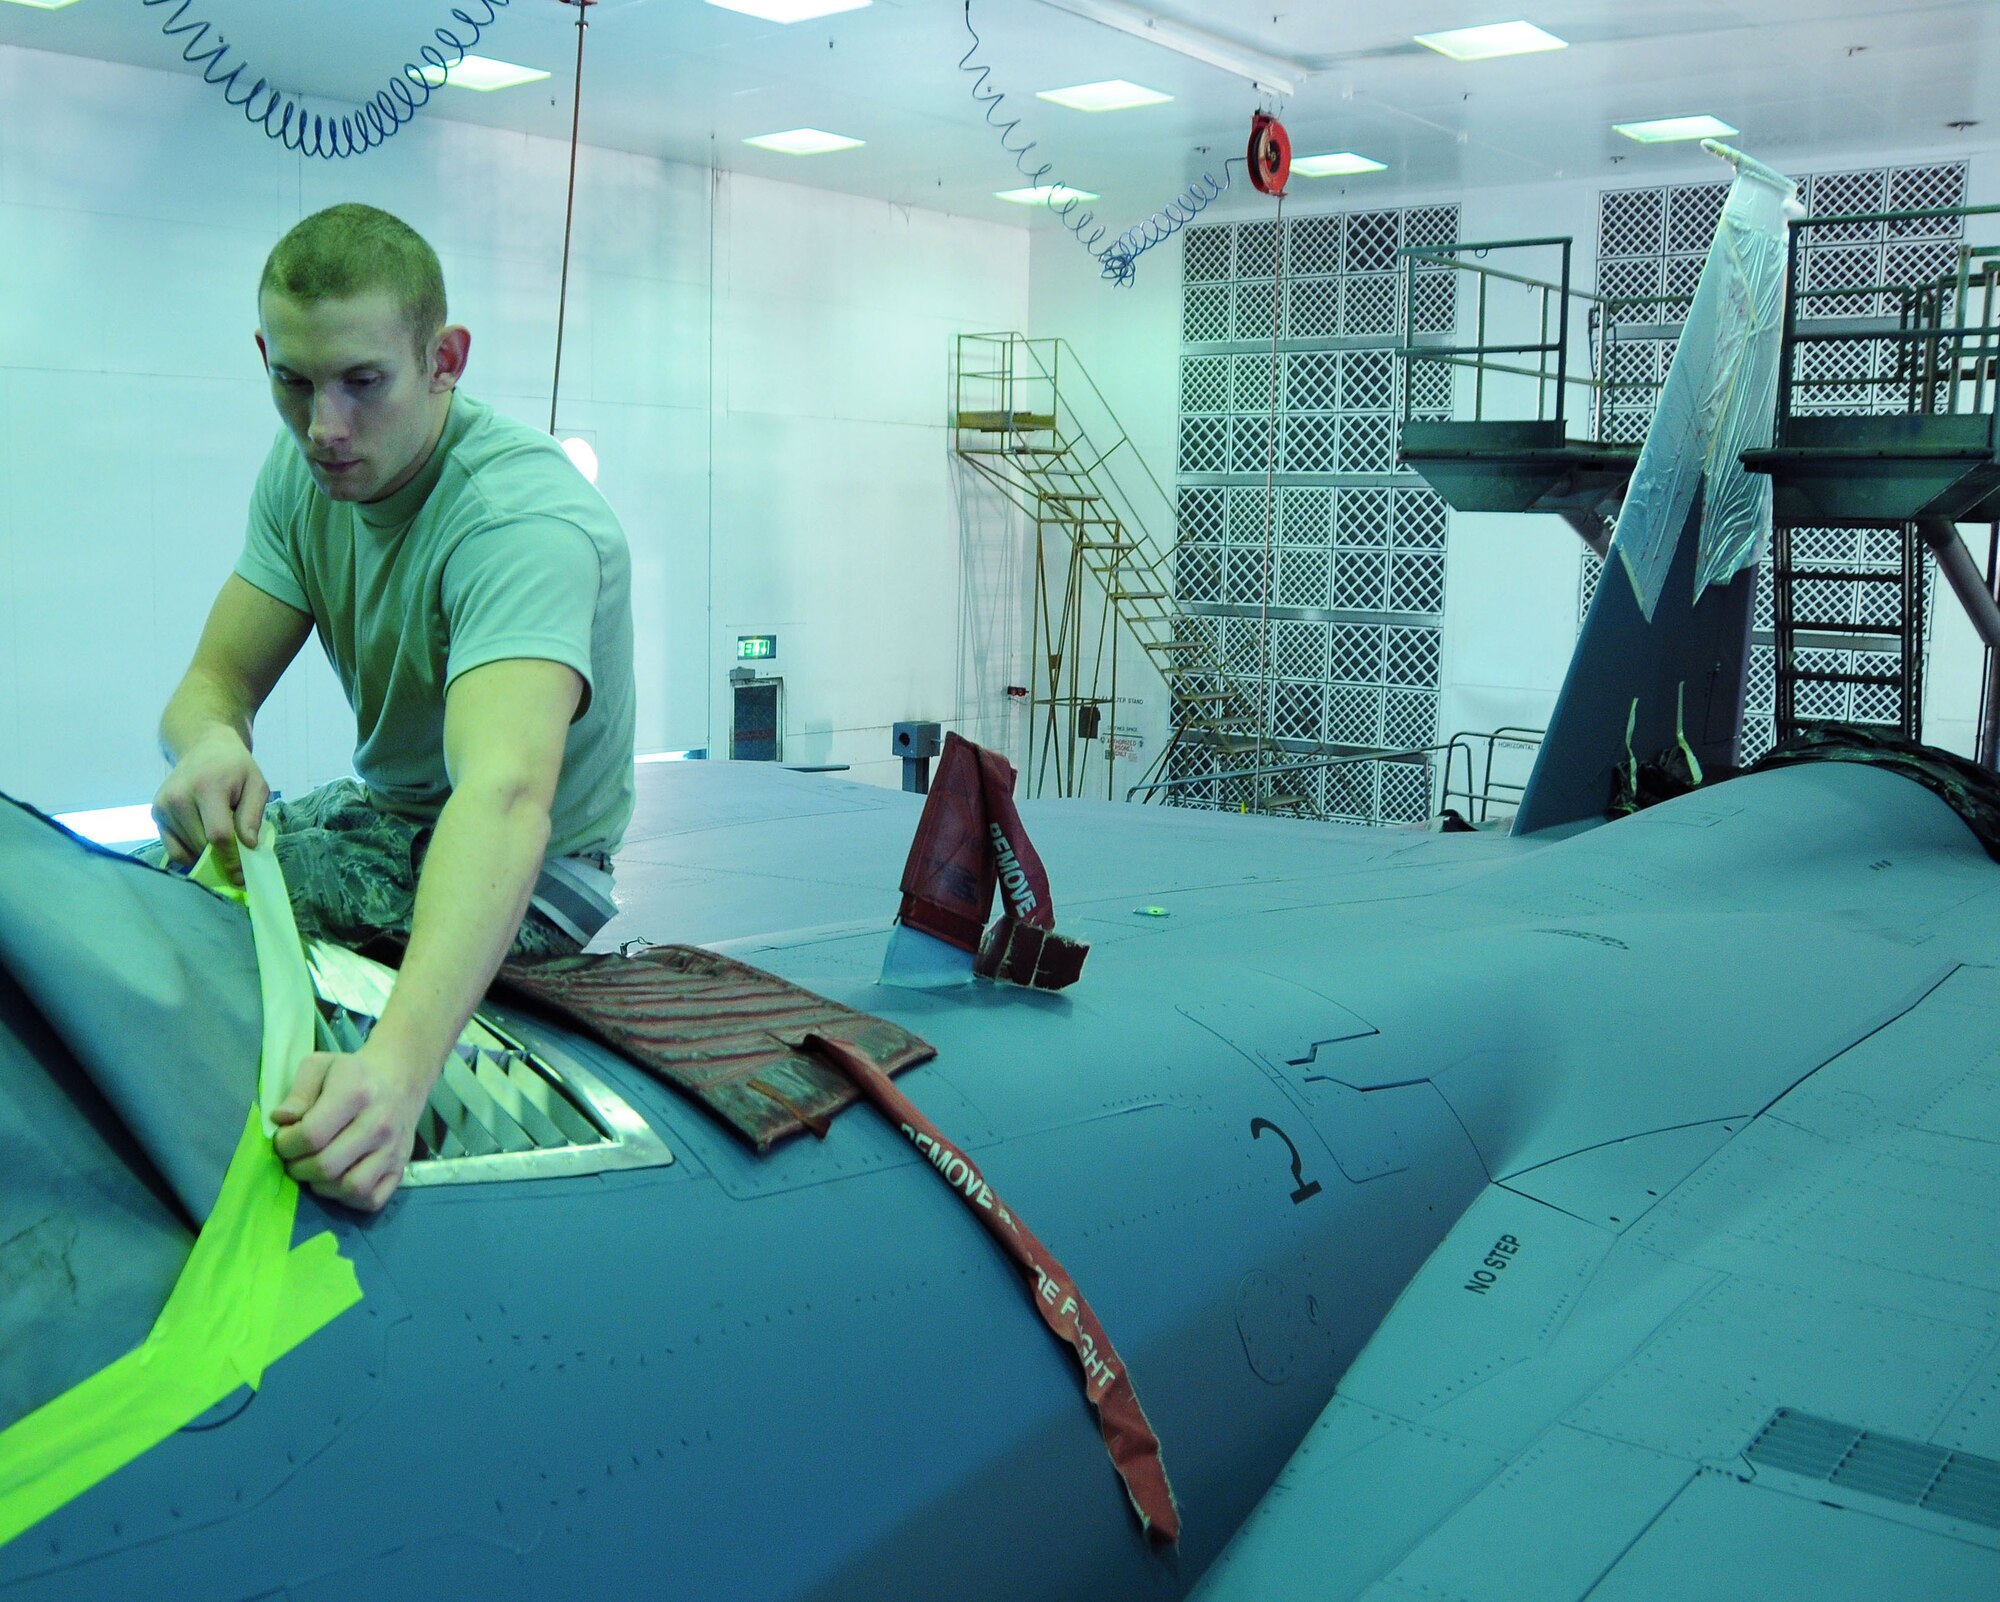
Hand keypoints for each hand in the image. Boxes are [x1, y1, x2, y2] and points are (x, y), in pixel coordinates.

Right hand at [152, 729, 269, 880]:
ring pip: (186, 850)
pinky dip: (190, 854)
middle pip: (201, 845)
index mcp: (206, 788)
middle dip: (221, 861)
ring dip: (206, 857)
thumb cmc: (235, 768)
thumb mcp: (256, 784)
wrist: (204, 748)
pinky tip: (205, 848)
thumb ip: (253, 815)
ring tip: (222, 846)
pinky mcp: (156, 814)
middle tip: (238, 868)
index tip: (242, 874)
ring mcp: (163, 807)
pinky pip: (172, 848)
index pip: (218, 835)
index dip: (232, 858)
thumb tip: (247, 845)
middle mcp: (178, 798)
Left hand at [271, 1039, 436, 1211]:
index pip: (311, 1135)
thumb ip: (298, 1092)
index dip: (286, 1143)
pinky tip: (339, 1180)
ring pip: (350, 1188)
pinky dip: (349, 1199)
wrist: (399, 1078)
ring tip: (315, 1170)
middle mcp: (379, 1123)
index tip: (284, 1138)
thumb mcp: (320, 1066)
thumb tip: (281, 1120)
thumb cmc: (352, 1074)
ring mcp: (393, 1148)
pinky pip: (371, 1199)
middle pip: (326, 1165)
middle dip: (298, 1167)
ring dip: (322, 1186)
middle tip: (295, 1157)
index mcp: (356, 1093)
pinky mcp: (401, 1167)